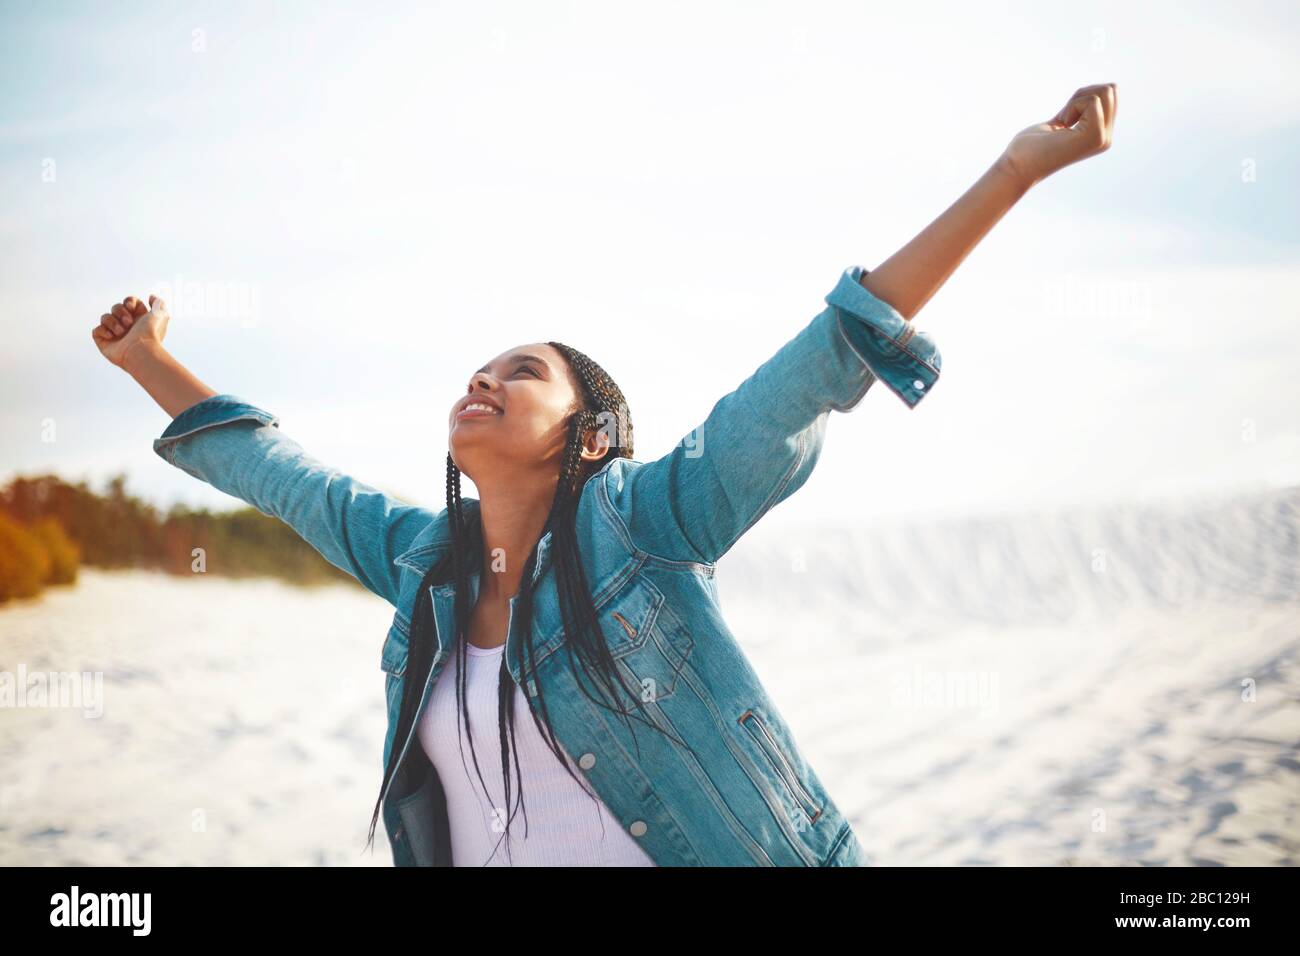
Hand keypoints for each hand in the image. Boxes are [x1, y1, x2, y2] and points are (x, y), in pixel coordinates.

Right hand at [92, 294, 169, 368]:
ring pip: (105, 317)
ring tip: (121, 332)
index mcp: (139, 319)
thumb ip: (158, 303)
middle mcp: (127, 326)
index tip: (131, 307)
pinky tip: (112, 336)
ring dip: (113, 322)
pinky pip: (96, 330)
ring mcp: (114, 334)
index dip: (129, 302)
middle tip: (129, 323)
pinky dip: (103, 331)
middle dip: (120, 312)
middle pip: (116, 307)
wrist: (141, 350)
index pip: (129, 302)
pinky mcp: (104, 342)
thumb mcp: (161, 315)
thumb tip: (151, 297)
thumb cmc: (151, 333)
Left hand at [999, 83, 1117, 187]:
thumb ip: (1080, 109)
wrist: (1016, 167)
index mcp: (1099, 135)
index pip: (1110, 94)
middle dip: (1082, 94)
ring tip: (1062, 122)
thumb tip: (1104, 88)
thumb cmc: (1030, 146)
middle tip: (1062, 118)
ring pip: (1105, 91)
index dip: (1081, 97)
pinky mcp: (1095, 136)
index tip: (1063, 118)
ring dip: (1077, 100)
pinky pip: (1092, 101)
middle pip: (1112, 89)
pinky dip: (1071, 107)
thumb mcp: (1061, 120)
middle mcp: (1106, 138)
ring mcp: (1102, 138)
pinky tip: (1061, 126)